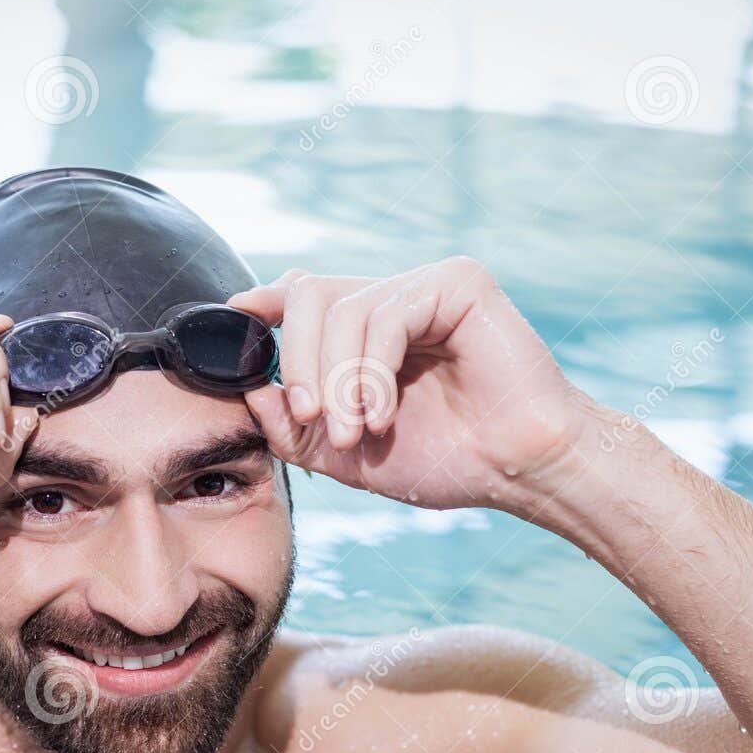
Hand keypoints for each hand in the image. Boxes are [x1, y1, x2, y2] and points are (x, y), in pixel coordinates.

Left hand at [231, 257, 591, 510]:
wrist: (519, 471)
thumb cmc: (447, 461)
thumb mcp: (348, 454)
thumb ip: (296, 428)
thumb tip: (252, 393)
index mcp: (367, 329)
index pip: (303, 295)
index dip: (263, 303)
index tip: (233, 320)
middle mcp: (393, 297)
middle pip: (311, 294)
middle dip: (303, 362)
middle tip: (317, 419)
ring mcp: (426, 284)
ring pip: (345, 310)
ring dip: (341, 381)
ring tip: (357, 433)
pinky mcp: (458, 282)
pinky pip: (387, 315)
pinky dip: (374, 370)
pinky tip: (383, 414)